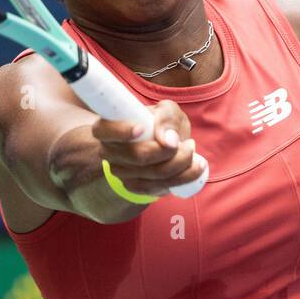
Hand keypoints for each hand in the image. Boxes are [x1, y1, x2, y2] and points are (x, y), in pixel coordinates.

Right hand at [91, 99, 207, 197]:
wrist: (161, 142)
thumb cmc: (159, 122)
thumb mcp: (166, 110)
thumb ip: (167, 117)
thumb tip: (169, 141)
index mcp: (107, 128)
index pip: (104, 131)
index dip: (122, 131)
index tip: (141, 128)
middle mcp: (110, 152)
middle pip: (139, 156)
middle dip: (171, 151)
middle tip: (189, 143)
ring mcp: (121, 173)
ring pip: (155, 175)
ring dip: (182, 164)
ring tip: (193, 151)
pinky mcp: (136, 187)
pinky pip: (161, 188)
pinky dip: (183, 178)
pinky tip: (194, 166)